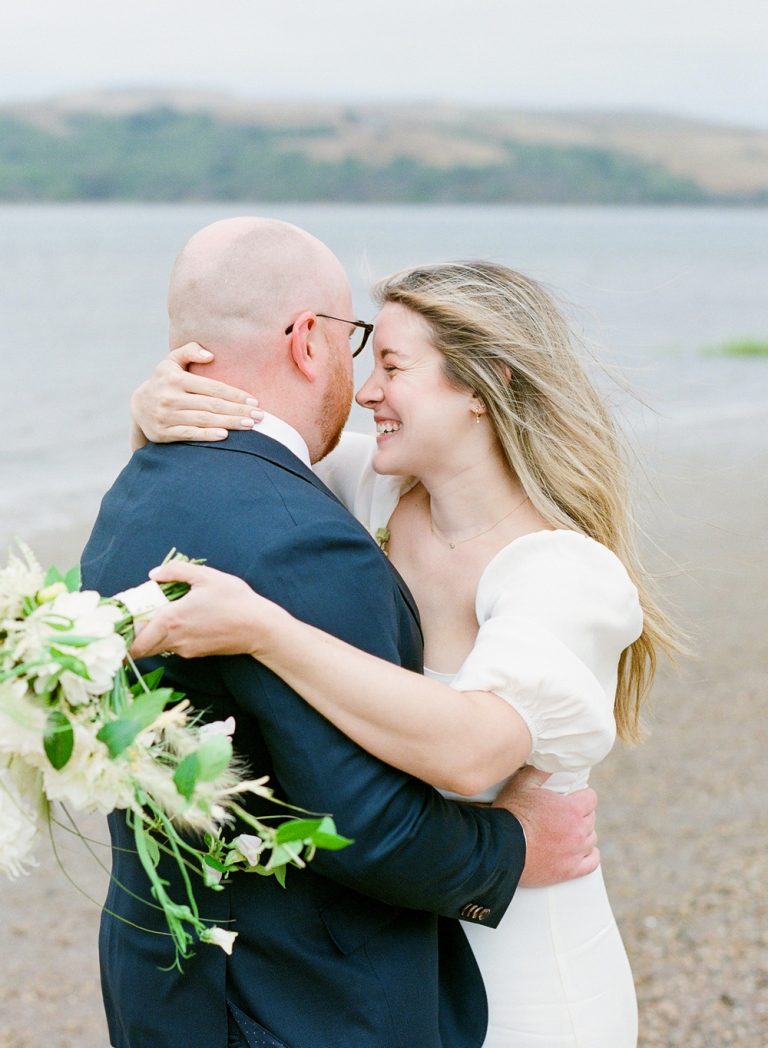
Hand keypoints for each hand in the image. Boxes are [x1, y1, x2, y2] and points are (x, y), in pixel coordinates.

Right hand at [130, 343, 262, 445]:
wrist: (138, 406)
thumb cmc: (164, 381)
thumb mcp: (171, 361)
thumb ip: (189, 351)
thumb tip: (210, 356)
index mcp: (175, 378)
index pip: (212, 387)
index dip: (235, 395)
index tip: (254, 401)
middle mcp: (170, 396)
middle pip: (211, 405)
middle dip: (238, 411)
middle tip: (259, 416)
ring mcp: (166, 416)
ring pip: (203, 420)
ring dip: (229, 423)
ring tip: (250, 425)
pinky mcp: (162, 433)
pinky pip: (189, 434)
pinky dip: (207, 435)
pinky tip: (225, 435)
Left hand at [130, 561, 288, 660]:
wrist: (259, 628)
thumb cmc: (234, 600)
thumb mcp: (206, 576)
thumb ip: (176, 571)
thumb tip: (153, 574)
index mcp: (170, 619)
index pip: (135, 641)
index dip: (122, 637)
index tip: (117, 626)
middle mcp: (174, 639)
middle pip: (142, 648)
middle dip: (134, 636)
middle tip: (133, 619)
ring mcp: (186, 650)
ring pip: (158, 647)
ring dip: (152, 636)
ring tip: (158, 616)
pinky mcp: (197, 654)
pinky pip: (175, 647)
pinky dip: (170, 637)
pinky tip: (182, 622)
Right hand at [494, 766, 598, 886]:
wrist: (502, 848)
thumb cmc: (512, 814)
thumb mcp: (523, 784)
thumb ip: (541, 770)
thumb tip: (551, 759)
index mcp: (571, 809)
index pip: (591, 797)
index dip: (581, 795)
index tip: (571, 797)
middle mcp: (578, 831)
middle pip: (591, 818)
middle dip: (580, 814)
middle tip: (563, 814)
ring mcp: (575, 852)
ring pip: (591, 839)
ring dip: (582, 833)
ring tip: (568, 831)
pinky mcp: (570, 870)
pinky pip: (592, 862)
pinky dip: (589, 855)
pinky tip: (582, 851)